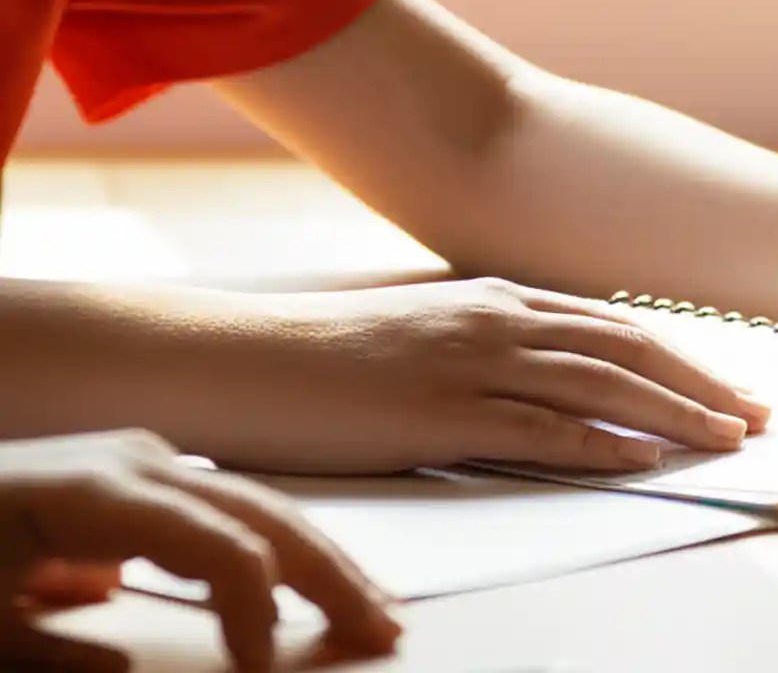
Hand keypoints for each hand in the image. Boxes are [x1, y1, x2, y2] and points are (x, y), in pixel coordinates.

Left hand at [0, 430, 400, 671]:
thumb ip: (56, 654)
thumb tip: (134, 672)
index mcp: (103, 487)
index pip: (218, 541)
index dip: (256, 603)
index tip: (265, 668)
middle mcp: (143, 463)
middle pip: (264, 516)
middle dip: (331, 575)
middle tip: (384, 628)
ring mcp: (152, 465)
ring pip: (263, 511)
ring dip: (324, 562)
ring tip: (375, 608)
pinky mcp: (153, 483)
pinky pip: (236, 516)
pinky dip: (284, 553)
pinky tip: (317, 583)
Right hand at [154, 278, 769, 473]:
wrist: (244, 358)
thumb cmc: (328, 353)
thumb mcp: (422, 333)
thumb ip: (486, 344)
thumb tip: (538, 374)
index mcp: (495, 300)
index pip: (611, 326)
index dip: (678, 356)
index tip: (724, 382)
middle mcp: (497, 320)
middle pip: (625, 350)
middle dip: (700, 382)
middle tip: (757, 413)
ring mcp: (473, 363)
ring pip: (601, 386)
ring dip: (673, 413)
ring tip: (728, 438)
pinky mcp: (444, 412)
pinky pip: (542, 429)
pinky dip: (601, 444)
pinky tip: (645, 459)